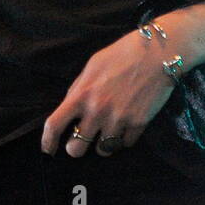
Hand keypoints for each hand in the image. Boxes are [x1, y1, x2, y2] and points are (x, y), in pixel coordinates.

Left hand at [40, 29, 181, 158]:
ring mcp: (118, 120)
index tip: (49, 150)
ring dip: (103, 143)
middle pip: (76, 148)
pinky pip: (126, 144)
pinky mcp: (138, 125)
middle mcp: (97, 111)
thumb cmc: (122, 54)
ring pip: (103, 150)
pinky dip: (125, 137)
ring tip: (109, 130)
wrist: (157, 53)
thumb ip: (79, 88)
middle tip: (83, 138)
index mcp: (81, 94)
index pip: (54, 125)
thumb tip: (70, 107)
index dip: (47, 142)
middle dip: (77, 147)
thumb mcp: (93, 66)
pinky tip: (128, 123)